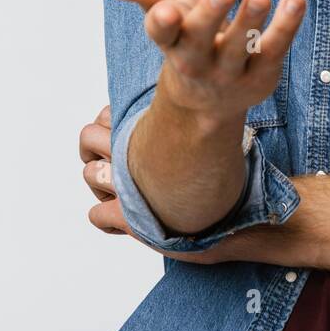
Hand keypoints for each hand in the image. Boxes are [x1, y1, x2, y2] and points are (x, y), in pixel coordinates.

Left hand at [78, 102, 235, 264]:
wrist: (241, 219)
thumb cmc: (230, 181)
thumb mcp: (209, 139)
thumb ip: (184, 126)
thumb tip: (182, 110)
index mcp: (151, 133)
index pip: (106, 115)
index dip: (108, 121)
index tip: (120, 129)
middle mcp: (134, 157)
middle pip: (88, 137)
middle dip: (94, 147)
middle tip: (112, 158)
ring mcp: (129, 188)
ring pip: (89, 174)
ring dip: (98, 181)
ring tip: (116, 188)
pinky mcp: (128, 219)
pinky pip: (97, 215)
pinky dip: (105, 218)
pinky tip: (122, 220)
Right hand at [86, 0, 306, 129]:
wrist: (209, 98)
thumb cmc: (185, 37)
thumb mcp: (160, 5)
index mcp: (170, 42)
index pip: (162, 34)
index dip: (163, 23)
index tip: (164, 12)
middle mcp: (198, 60)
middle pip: (201, 40)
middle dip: (210, 16)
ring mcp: (232, 70)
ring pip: (240, 47)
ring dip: (250, 22)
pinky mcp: (263, 73)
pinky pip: (276, 48)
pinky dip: (287, 25)